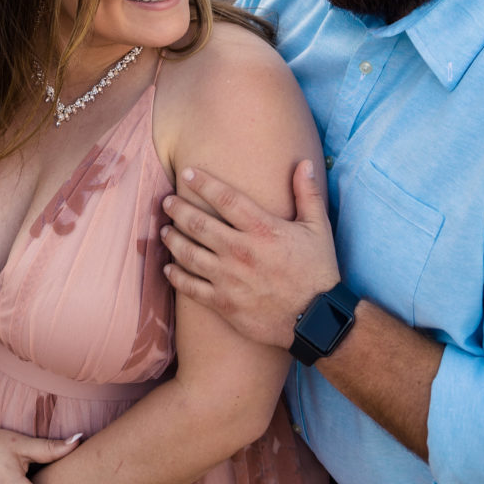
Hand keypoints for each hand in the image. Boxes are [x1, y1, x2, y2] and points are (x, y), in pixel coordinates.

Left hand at [161, 160, 339, 348]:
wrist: (316, 321)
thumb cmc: (317, 271)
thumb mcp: (318, 229)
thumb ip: (308, 194)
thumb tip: (303, 163)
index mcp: (263, 230)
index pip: (225, 199)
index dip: (203, 183)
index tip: (187, 174)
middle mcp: (241, 251)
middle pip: (198, 224)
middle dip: (178, 209)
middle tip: (166, 202)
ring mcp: (229, 279)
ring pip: (188, 254)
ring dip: (172, 240)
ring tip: (164, 230)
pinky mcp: (224, 303)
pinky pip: (190, 288)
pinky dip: (176, 276)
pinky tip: (169, 268)